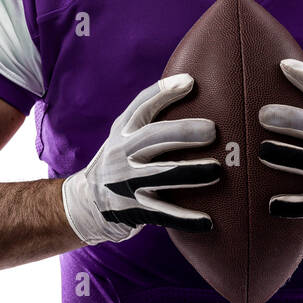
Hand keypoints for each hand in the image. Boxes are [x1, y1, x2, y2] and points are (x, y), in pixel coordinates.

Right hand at [61, 74, 219, 245]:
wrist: (85, 204)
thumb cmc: (118, 162)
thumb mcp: (123, 137)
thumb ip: (147, 117)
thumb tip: (190, 83)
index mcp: (122, 132)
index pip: (141, 106)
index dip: (164, 92)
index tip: (190, 82)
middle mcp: (121, 154)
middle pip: (152, 137)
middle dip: (183, 132)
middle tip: (213, 130)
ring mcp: (126, 183)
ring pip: (160, 175)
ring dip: (189, 172)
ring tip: (216, 171)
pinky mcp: (133, 210)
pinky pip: (163, 214)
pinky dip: (186, 219)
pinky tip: (208, 220)